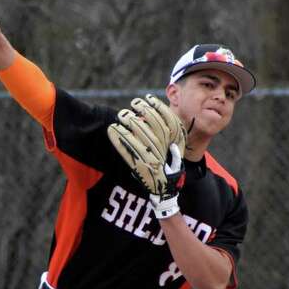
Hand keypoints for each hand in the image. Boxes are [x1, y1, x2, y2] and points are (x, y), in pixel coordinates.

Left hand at [107, 95, 187, 217]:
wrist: (165, 190)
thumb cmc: (169, 166)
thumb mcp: (177, 148)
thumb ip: (170, 132)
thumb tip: (153, 112)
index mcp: (175, 144)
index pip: (167, 120)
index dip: (157, 107)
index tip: (147, 98)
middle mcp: (164, 150)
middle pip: (152, 125)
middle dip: (142, 111)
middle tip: (132, 104)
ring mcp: (152, 158)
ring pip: (140, 135)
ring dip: (129, 123)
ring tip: (122, 115)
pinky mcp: (139, 167)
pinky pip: (127, 150)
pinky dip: (118, 139)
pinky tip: (112, 130)